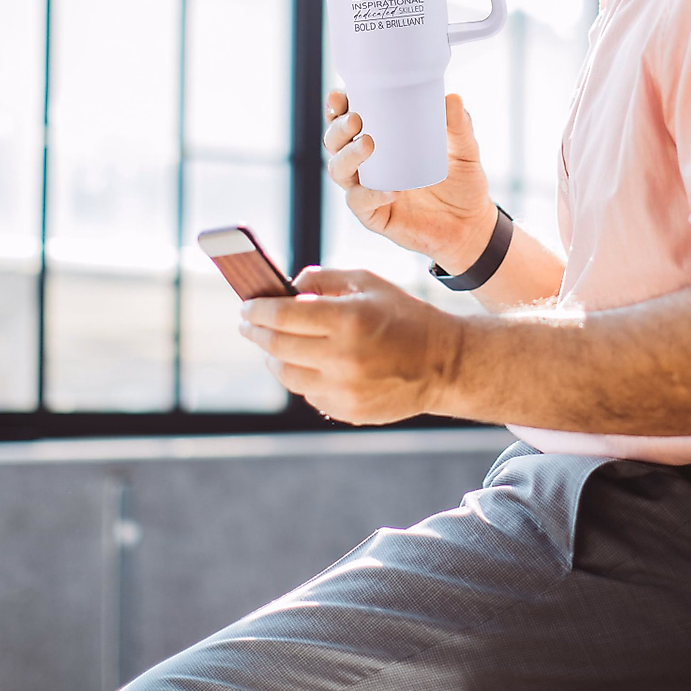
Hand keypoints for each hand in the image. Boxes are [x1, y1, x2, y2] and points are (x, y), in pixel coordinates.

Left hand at [239, 267, 464, 424]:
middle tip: (248, 323)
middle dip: (256, 332)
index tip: (246, 306)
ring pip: (287, 375)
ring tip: (275, 344)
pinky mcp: (347, 411)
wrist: (444, 363)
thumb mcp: (368, 283)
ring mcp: (344, 390)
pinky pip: (308, 393)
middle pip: (276, 346)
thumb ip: (323, 279)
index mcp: (348, 320)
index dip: (257, 309)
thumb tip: (286, 288)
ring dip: (273, 357)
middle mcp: (343, 358)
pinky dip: (302, 376)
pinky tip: (309, 363)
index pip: (283, 315)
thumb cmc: (404, 315)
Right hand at [323, 89, 495, 273]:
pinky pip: (360, 204)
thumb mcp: (464, 148)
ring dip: (347, 156)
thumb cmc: (461, 182)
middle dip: (338, 128)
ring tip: (368, 144)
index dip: (336, 106)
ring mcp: (367, 190)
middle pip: (334, 142)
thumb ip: (459, 124)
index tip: (341, 96)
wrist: (471, 224)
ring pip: (338, 171)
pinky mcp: (374, 216)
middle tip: (357, 119)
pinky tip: (389, 190)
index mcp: (381, 140)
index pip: (347, 118)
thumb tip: (451, 98)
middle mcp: (367, 164)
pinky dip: (370, 194)